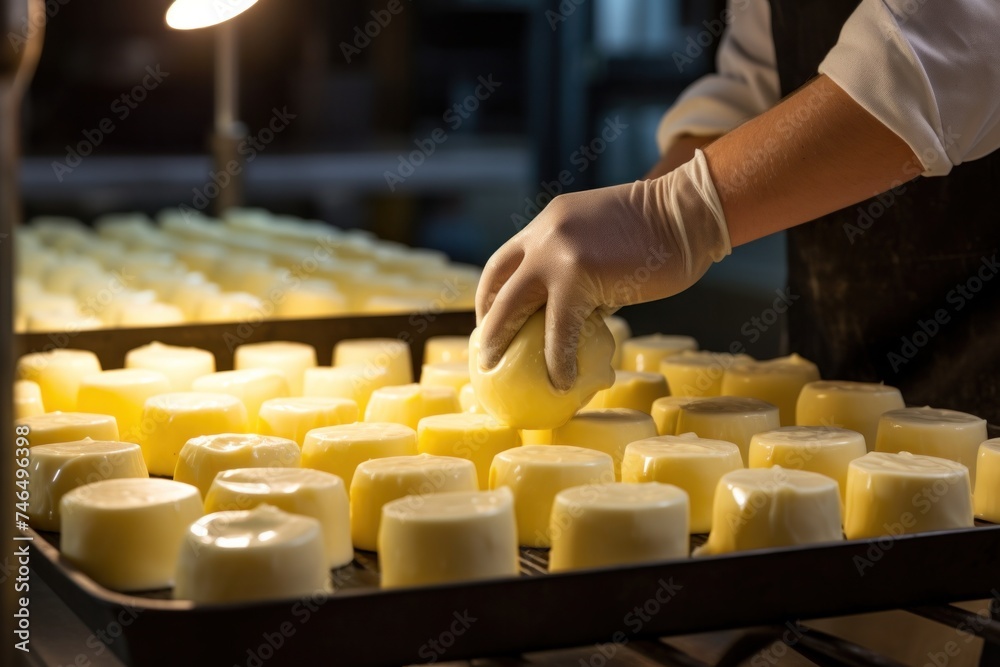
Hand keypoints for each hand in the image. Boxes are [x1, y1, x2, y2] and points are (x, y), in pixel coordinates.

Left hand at [475, 149, 730, 390]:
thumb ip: (584, 275)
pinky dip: (557, 359)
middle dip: (486, 321)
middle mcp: (543, 235)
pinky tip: (561, 381)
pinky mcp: (576, 275)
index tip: (491, 322)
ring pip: (513, 307)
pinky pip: (559, 328)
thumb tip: (579, 319)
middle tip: (485, 352)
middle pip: (496, 284)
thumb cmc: (662, 234)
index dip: (492, 295)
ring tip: (500, 370)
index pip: (505, 262)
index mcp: (549, 224)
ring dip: (501, 341)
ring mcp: (555, 253)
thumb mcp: (606, 245)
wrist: (689, 213)